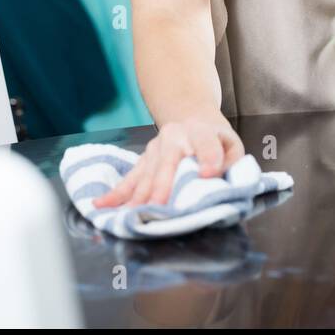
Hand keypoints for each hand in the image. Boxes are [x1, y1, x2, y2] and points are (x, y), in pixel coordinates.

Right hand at [91, 116, 244, 208]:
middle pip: (169, 160)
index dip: (209, 158)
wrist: (193, 119)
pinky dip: (116, 193)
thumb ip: (231, 162)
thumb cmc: (216, 141)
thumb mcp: (232, 146)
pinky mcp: (143, 160)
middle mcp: (175, 136)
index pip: (206, 143)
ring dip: (139, 195)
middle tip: (159, 205)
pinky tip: (102, 205)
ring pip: (147, 172)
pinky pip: (130, 178)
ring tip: (132, 215)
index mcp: (201, 130)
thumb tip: (220, 182)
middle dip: (163, 184)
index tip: (209, 174)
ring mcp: (155, 148)